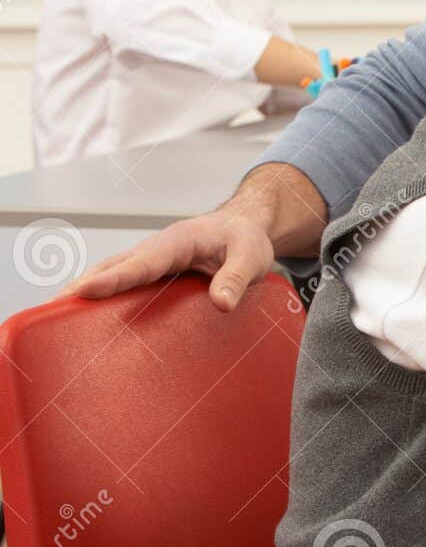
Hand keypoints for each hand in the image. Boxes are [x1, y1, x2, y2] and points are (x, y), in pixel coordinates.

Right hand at [60, 208, 277, 310]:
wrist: (244, 227)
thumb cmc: (246, 238)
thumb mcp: (252, 255)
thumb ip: (237, 278)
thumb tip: (222, 304)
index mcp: (179, 240)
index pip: (143, 262)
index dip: (114, 278)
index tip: (84, 291)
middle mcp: (157, 248)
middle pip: (114, 268)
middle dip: (84, 287)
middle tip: (52, 310)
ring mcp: (150, 259)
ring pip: (111, 273)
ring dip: (86, 292)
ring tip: (55, 319)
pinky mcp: (151, 272)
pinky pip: (121, 282)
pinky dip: (101, 296)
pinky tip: (86, 318)